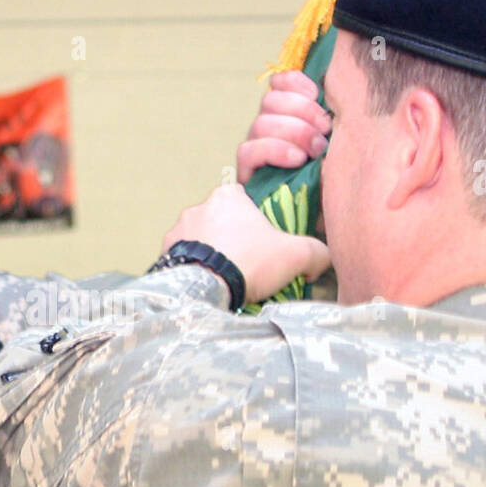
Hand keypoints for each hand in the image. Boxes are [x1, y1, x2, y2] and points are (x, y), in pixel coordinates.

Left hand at [163, 184, 331, 303]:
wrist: (205, 290)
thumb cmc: (250, 262)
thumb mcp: (298, 254)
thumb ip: (317, 252)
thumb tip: (321, 261)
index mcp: (227, 196)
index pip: (244, 200)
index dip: (257, 220)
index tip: (264, 241)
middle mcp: (197, 208)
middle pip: (222, 222)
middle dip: (234, 241)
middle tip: (248, 265)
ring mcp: (177, 232)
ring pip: (201, 242)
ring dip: (213, 256)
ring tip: (227, 280)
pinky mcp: (164, 256)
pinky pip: (184, 262)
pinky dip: (196, 272)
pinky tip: (208, 287)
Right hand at [235, 70, 330, 183]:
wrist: (316, 224)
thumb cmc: (331, 185)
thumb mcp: (337, 151)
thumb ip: (331, 126)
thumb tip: (333, 104)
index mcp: (288, 116)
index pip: (279, 85)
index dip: (295, 84)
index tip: (317, 95)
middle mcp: (267, 130)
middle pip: (270, 100)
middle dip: (301, 110)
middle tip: (325, 131)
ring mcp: (255, 151)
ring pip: (261, 122)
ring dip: (293, 131)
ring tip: (315, 151)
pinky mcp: (247, 173)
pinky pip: (249, 150)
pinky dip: (275, 150)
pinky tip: (297, 161)